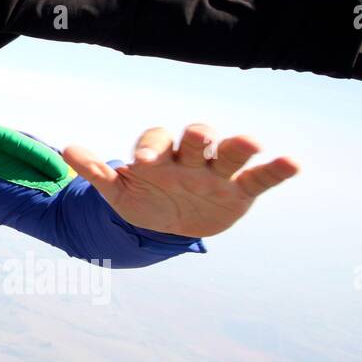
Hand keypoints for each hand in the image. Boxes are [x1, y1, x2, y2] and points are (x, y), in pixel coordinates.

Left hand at [61, 123, 299, 239]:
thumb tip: (68, 150)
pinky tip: (293, 162)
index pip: (156, 140)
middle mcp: (189, 158)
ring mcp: (216, 173)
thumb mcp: (118, 192)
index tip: (140, 162)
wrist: (168, 224)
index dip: (150, 147)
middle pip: (195, 138)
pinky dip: (276, 170)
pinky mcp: (239, 191)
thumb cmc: (142, 199)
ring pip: (228, 153)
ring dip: (238, 146)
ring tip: (251, 142)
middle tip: (195, 138)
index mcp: (159, 155)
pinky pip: (260, 178)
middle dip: (195, 137)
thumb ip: (97, 172)